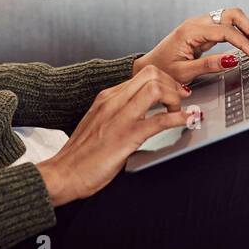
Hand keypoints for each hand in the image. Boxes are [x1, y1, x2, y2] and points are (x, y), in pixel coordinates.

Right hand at [36, 65, 200, 205]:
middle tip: (181, 99)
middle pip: (152, 74)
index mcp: (107, 97)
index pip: (143, 74)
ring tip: (180, 111)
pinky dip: (179, 118)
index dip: (165, 80)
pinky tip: (186, 121)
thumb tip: (139, 113)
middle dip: (173, 84)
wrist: (62, 174)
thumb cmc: (80, 155)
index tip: (174, 92)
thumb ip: (116, 114)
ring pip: (156, 89)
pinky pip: (159, 120)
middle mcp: (113, 101)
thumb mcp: (98, 124)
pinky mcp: (126, 137)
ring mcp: (119, 117)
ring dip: (175, 98)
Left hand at [131, 7, 248, 85]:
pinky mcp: (205, 30)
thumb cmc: (162, 69)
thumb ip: (208, 65)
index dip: (245, 43)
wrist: (149, 66)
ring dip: (248, 29)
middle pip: (233, 14)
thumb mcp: (184, 72)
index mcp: (191, 30)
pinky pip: (227, 25)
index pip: (226, 31)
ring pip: (232, 16)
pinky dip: (241, 32)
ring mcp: (202, 24)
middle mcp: (197, 23)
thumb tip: (232, 60)